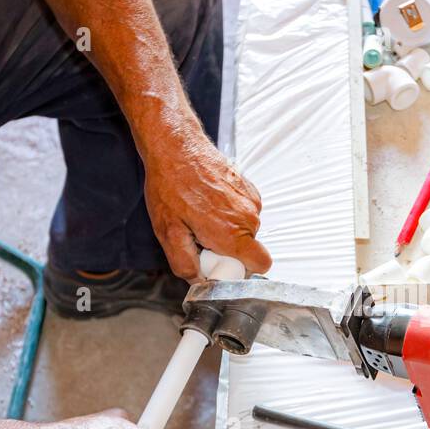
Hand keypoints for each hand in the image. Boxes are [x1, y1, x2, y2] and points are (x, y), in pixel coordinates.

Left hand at [144, 136, 271, 281]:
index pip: (261, 265)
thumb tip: (198, 281)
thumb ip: (185, 264)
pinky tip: (209, 202)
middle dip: (228, 249)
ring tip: (202, 215)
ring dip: (227, 230)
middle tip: (200, 236)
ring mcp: (250, 200)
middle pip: (250, 249)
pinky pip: (244, 212)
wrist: (175, 147)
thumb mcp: (168, 233)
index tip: (219, 263)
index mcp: (232, 233)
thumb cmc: (170, 185)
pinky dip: (229, 213)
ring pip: (246, 230)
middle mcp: (248, 217)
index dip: (241, 270)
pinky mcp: (248, 187)